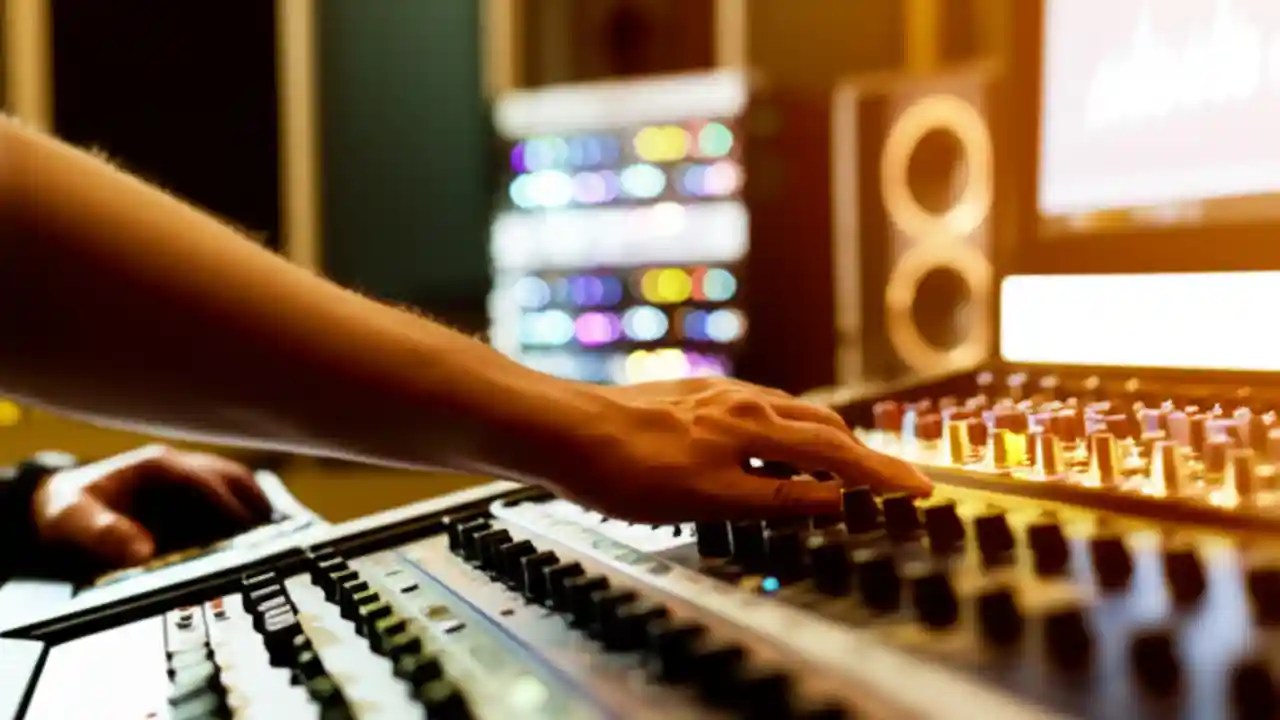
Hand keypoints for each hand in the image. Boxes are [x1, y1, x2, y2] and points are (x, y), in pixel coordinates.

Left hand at [31, 444, 272, 569]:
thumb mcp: (72, 521)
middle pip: (230, 474)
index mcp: (155, 465)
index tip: (245, 527)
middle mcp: (176, 466)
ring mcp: (183, 477)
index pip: (205, 479)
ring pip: (232, 481)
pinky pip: (223, 495)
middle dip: (252, 501)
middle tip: (273, 531)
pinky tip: (249, 535)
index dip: (227, 503)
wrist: (56, 506)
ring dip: (251, 504)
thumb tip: (142, 551)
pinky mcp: (185, 493)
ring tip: (270, 534)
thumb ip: (103, 534)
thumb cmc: (66, 510)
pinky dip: (241, 511)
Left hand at [555, 377, 930, 522]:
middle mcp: (744, 402)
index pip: (837, 452)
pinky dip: (782, 429)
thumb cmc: (629, 470)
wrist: (566, 429)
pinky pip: (757, 408)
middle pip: (821, 424)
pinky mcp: (692, 395)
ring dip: (821, 439)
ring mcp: (717, 394)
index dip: (882, 472)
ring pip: (789, 413)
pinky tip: (766, 443)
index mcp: (755, 427)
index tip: (921, 486)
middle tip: (886, 478)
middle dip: (859, 452)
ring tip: (834, 463)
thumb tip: (837, 498)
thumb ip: (777, 499)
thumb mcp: (709, 500)